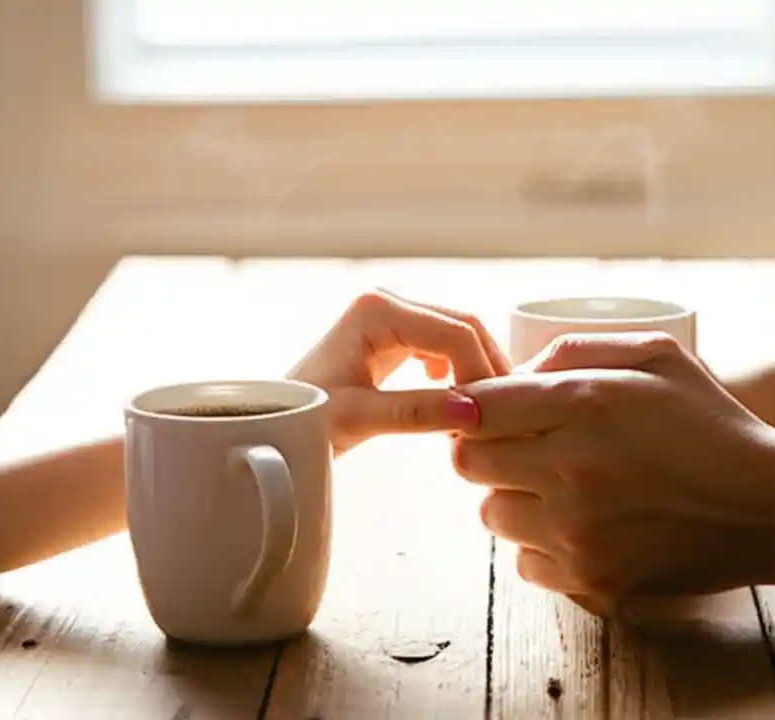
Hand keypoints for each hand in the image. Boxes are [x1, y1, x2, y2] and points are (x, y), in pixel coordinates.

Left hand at [290, 290, 509, 453]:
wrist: (270, 422)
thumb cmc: (299, 418)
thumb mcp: (359, 418)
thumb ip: (416, 413)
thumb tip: (472, 412)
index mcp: (377, 309)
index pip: (454, 332)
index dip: (481, 371)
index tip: (493, 414)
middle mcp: (387, 302)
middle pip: (463, 326)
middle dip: (486, 368)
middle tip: (504, 414)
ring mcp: (392, 317)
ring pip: (458, 335)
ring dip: (476, 370)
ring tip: (484, 412)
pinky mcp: (395, 336)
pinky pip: (443, 346)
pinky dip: (459, 371)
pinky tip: (457, 401)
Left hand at [452, 332, 774, 613]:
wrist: (768, 508)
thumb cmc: (713, 424)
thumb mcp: (658, 356)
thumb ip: (575, 351)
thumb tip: (513, 375)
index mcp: (584, 405)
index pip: (476, 409)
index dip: (473, 410)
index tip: (489, 415)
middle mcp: (571, 469)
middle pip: (469, 465)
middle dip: (488, 453)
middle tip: (525, 450)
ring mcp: (578, 531)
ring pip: (492, 515)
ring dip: (513, 500)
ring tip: (561, 489)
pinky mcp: (590, 578)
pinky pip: (525, 562)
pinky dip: (542, 547)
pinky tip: (582, 528)